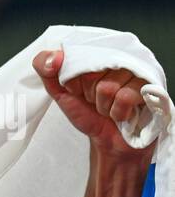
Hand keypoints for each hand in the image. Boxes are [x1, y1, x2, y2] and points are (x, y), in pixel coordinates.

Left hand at [33, 48, 155, 158]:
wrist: (108, 140)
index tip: (78, 91)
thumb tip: (53, 57)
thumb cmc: (88, 114)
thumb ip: (47, 71)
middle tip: (97, 101)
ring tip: (111, 108)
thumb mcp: (60, 92)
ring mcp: (136, 71)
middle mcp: (118, 59)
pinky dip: (118, 112)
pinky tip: (122, 114)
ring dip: (104, 106)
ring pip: (108, 87)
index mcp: (97, 57)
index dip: (73, 83)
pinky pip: (125, 96)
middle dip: (89, 95)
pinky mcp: (149, 86)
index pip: (77, 59)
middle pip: (91, 74)